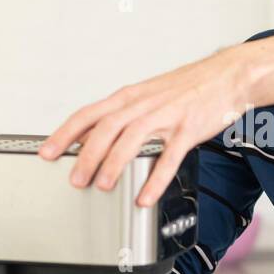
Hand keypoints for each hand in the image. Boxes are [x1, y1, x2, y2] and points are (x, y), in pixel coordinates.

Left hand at [38, 44, 256, 206]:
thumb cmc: (187, 88)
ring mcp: (166, 116)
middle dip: (86, 156)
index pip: (88, 114)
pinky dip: (155, 180)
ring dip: (114, 165)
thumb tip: (95, 136)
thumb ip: (123, 115)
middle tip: (75, 179)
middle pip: (105, 129)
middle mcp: (143, 104)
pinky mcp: (188, 129)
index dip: (64, 134)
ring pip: (131, 140)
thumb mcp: (148, 95)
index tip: (47, 152)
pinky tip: (145, 197)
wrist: (227, 76)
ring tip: (103, 187)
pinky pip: (168, 157)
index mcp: (130, 97)